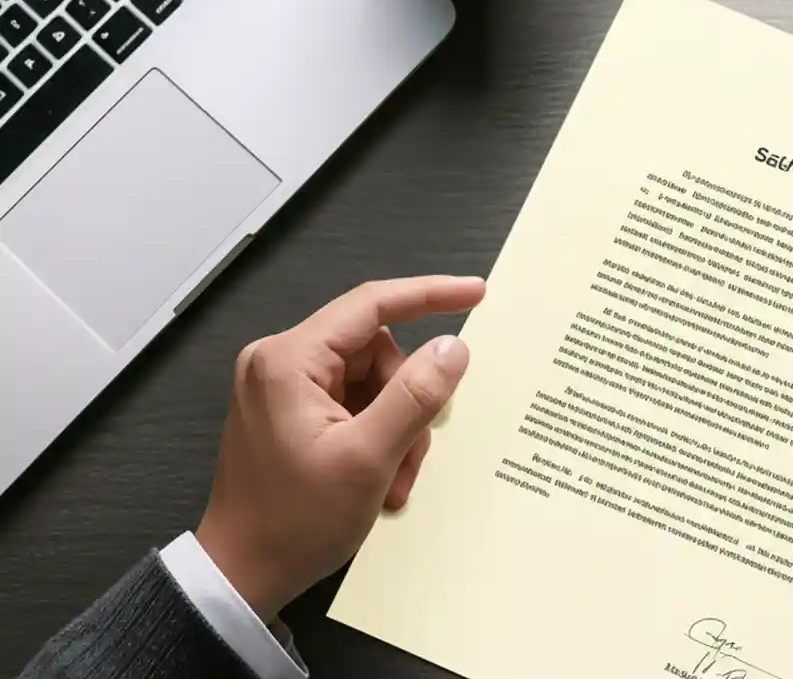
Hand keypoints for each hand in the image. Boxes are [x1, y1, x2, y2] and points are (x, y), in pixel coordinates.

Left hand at [195, 276, 485, 620]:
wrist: (242, 574)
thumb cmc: (291, 523)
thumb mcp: (367, 459)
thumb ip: (415, 396)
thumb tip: (452, 348)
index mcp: (288, 360)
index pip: (371, 305)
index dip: (429, 295)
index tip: (475, 293)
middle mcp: (279, 362)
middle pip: (377, 351)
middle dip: (406, 400)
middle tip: (411, 452)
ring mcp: (282, 388)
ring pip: (372, 382)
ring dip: (395, 428)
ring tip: (391, 478)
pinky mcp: (289, 412)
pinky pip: (354, 404)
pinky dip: (376, 438)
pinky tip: (377, 478)